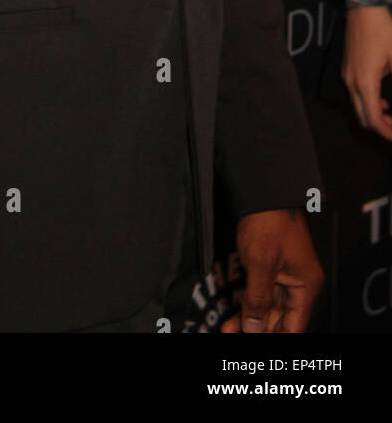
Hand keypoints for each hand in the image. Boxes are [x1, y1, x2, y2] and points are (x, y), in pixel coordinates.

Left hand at [220, 210, 323, 332]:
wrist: (262, 190)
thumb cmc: (269, 220)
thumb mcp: (261, 263)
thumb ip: (258, 299)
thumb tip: (254, 329)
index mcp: (305, 285)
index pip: (293, 327)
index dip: (275, 337)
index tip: (254, 343)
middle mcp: (298, 283)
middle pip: (280, 319)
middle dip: (257, 330)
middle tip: (233, 336)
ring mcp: (283, 274)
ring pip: (267, 306)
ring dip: (248, 318)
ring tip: (227, 329)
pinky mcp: (269, 266)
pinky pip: (259, 291)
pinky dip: (247, 302)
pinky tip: (232, 313)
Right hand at [342, 5, 391, 139]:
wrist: (363, 9)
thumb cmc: (382, 30)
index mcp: (365, 82)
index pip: (374, 119)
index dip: (387, 133)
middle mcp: (352, 82)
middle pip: (363, 118)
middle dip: (380, 128)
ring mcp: (347, 75)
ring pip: (358, 107)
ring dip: (374, 115)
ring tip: (391, 116)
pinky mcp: (348, 69)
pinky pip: (356, 95)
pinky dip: (368, 103)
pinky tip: (382, 101)